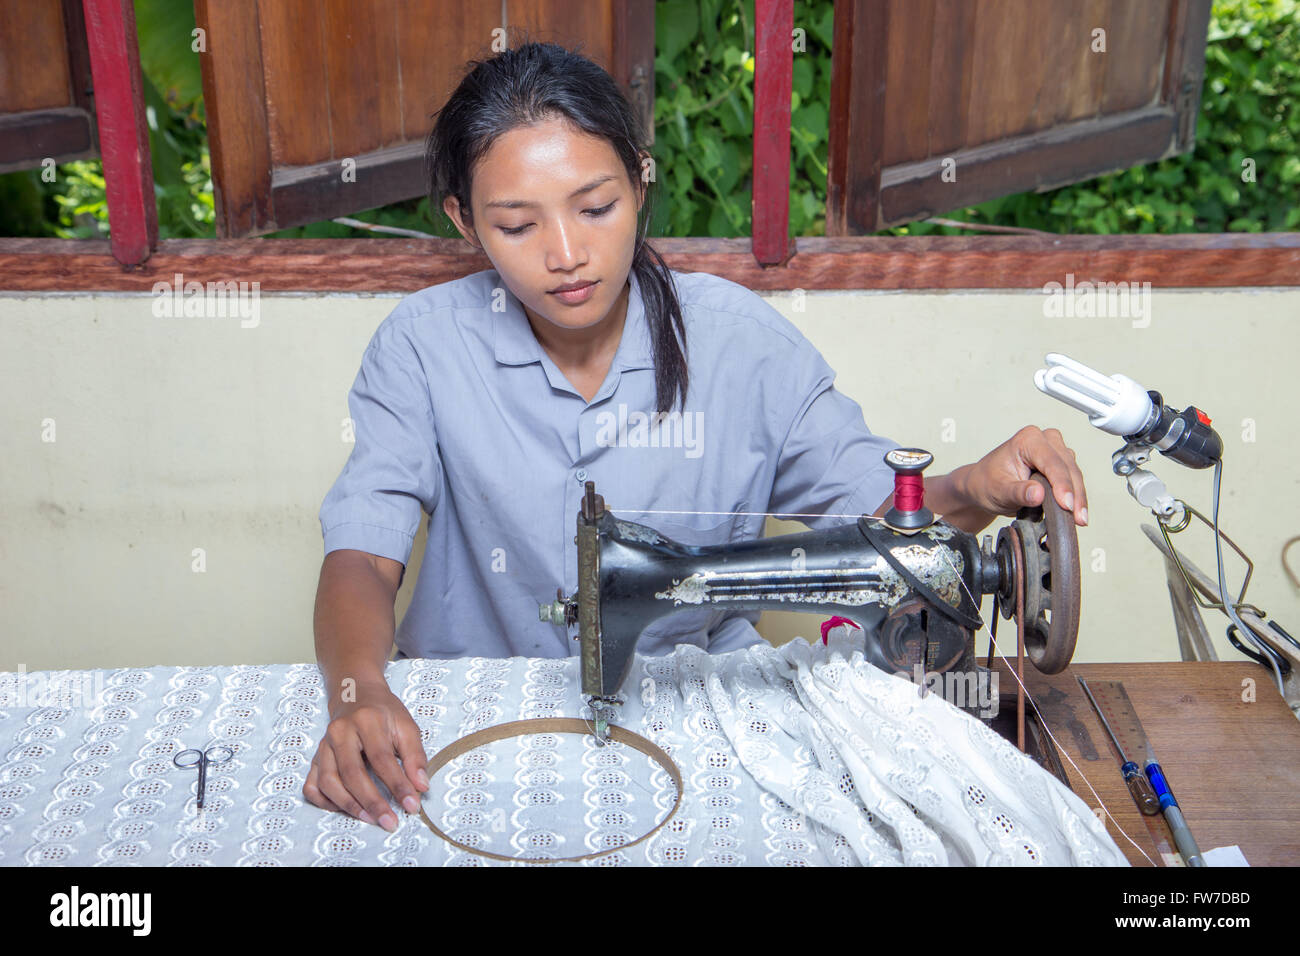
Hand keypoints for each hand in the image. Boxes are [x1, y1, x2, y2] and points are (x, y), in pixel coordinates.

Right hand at [303, 678, 428, 830]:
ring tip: (370, 819)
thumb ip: (415, 756)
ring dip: (349, 805)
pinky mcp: (316, 757)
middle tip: (389, 822)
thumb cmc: (383, 713)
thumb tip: (421, 787)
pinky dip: (324, 802)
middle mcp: (340, 732)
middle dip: (372, 802)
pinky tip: (344, 809)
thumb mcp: (406, 726)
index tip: (412, 805)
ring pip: (328, 782)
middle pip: (352, 773)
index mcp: (366, 720)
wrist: (356, 695)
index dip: (397, 785)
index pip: (382, 758)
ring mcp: (324, 746)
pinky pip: (312, 785)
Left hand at [959, 425, 1088, 526]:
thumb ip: (1018, 492)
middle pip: (1067, 468)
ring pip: (1074, 474)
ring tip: (1079, 518)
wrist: (983, 486)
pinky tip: (1076, 512)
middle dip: (1075, 495)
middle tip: (1078, 518)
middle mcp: (1044, 440)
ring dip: (1078, 497)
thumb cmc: (987, 483)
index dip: (1062, 485)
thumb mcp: (998, 490)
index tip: (1067, 505)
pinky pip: (1073, 479)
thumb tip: (1038, 494)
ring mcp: (1054, 450)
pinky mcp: (1060, 463)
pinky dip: (1076, 497)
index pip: (1051, 462)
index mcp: (1028, 439)